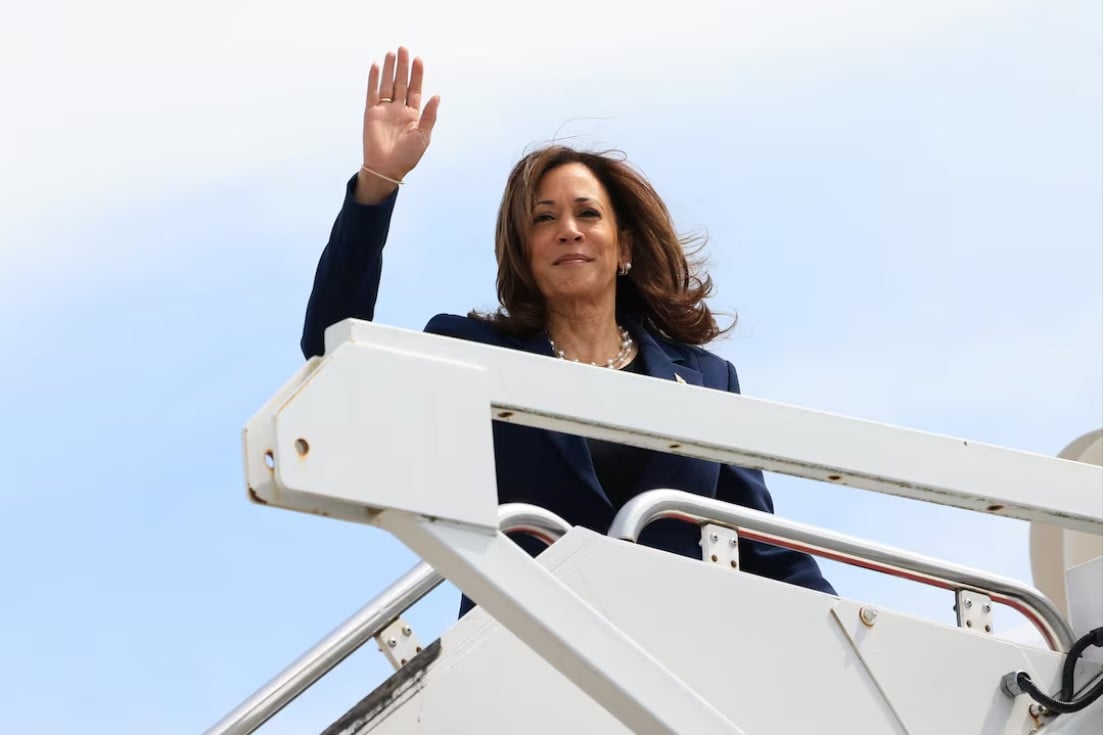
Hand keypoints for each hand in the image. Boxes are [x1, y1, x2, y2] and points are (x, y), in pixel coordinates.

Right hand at [356, 46, 440, 203]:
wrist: (387, 168)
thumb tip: (437, 96)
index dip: (417, 75)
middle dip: (403, 66)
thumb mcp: (423, 136)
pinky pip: (372, 92)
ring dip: (389, 69)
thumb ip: (429, 116)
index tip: (419, 60)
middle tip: (404, 49)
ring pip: (387, 84)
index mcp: (413, 115)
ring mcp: (385, 110)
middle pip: (401, 83)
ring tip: (392, 53)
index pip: (415, 90)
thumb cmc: (407, 156)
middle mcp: (399, 110)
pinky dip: (373, 79)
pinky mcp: (371, 113)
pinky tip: (376, 66)